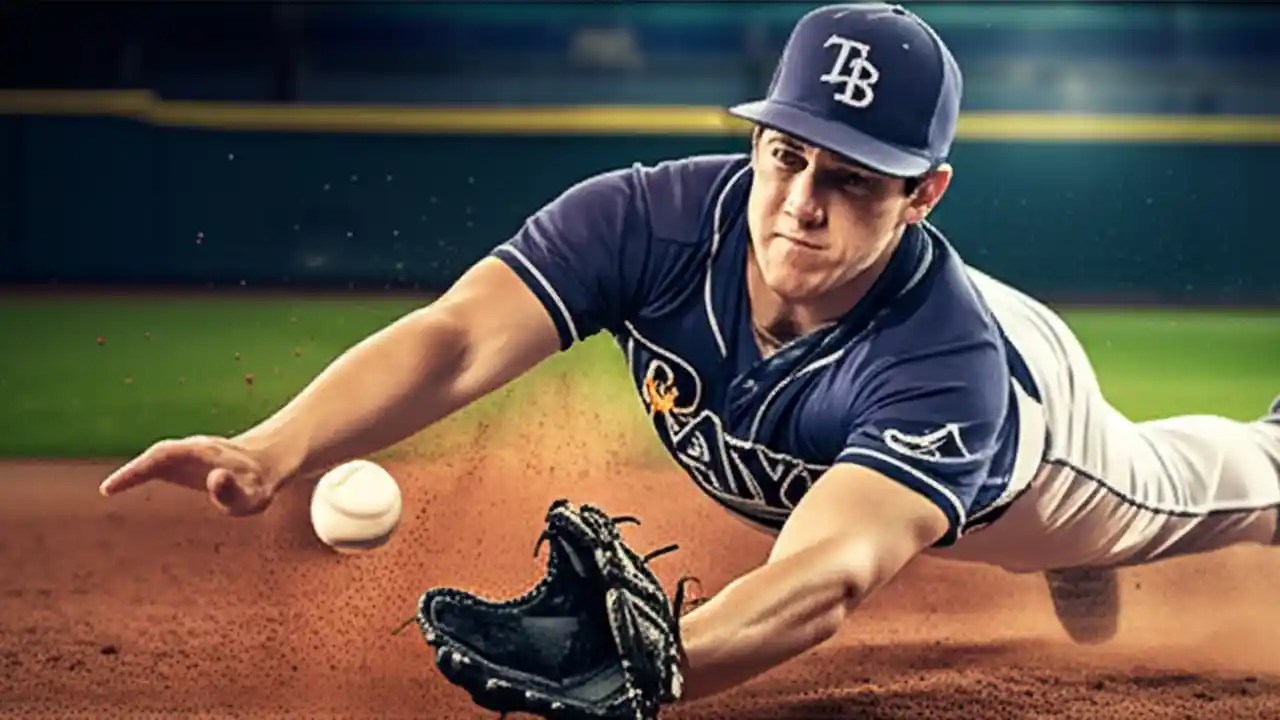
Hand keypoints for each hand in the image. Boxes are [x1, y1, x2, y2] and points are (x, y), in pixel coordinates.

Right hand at [98, 435, 283, 515]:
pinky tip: (120, 486)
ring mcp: (189, 452)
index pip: (166, 456)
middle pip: (159, 454)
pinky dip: (140, 472)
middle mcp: (194, 448)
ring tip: (111, 488)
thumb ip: (232, 491)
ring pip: (158, 456)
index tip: (115, 485)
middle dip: (134, 469)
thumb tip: (214, 478)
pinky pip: (159, 463)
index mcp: (205, 454)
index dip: (139, 469)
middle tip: (108, 489)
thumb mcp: (252, 495)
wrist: (265, 463)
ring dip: (135, 470)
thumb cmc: (257, 486)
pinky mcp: (186, 460)